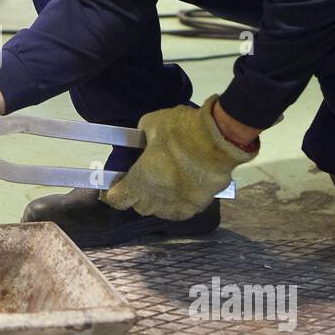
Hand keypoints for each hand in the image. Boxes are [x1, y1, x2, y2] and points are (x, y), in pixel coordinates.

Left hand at [105, 95, 257, 219]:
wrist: (222, 139)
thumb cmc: (183, 130)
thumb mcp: (151, 123)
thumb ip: (139, 137)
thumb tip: (140, 142)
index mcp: (142, 180)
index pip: (117, 200)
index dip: (112, 193)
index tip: (115, 185)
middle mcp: (158, 199)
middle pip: (138, 206)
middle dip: (135, 195)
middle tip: (140, 178)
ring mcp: (178, 205)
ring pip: (158, 211)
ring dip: (155, 201)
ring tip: (160, 184)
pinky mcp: (197, 206)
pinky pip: (178, 211)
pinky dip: (173, 204)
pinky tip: (176, 191)